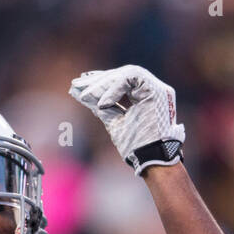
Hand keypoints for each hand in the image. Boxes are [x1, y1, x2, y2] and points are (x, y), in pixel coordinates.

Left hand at [69, 65, 184, 173]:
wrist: (150, 159)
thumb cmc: (136, 146)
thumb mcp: (114, 122)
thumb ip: (101, 107)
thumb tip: (81, 94)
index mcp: (144, 95)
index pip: (120, 80)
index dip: (100, 81)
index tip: (79, 86)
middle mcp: (152, 89)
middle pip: (121, 75)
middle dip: (98, 81)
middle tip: (77, 86)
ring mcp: (157, 88)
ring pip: (126, 74)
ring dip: (104, 84)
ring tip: (86, 95)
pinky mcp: (157, 90)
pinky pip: (132, 77)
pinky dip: (115, 88)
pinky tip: (103, 103)